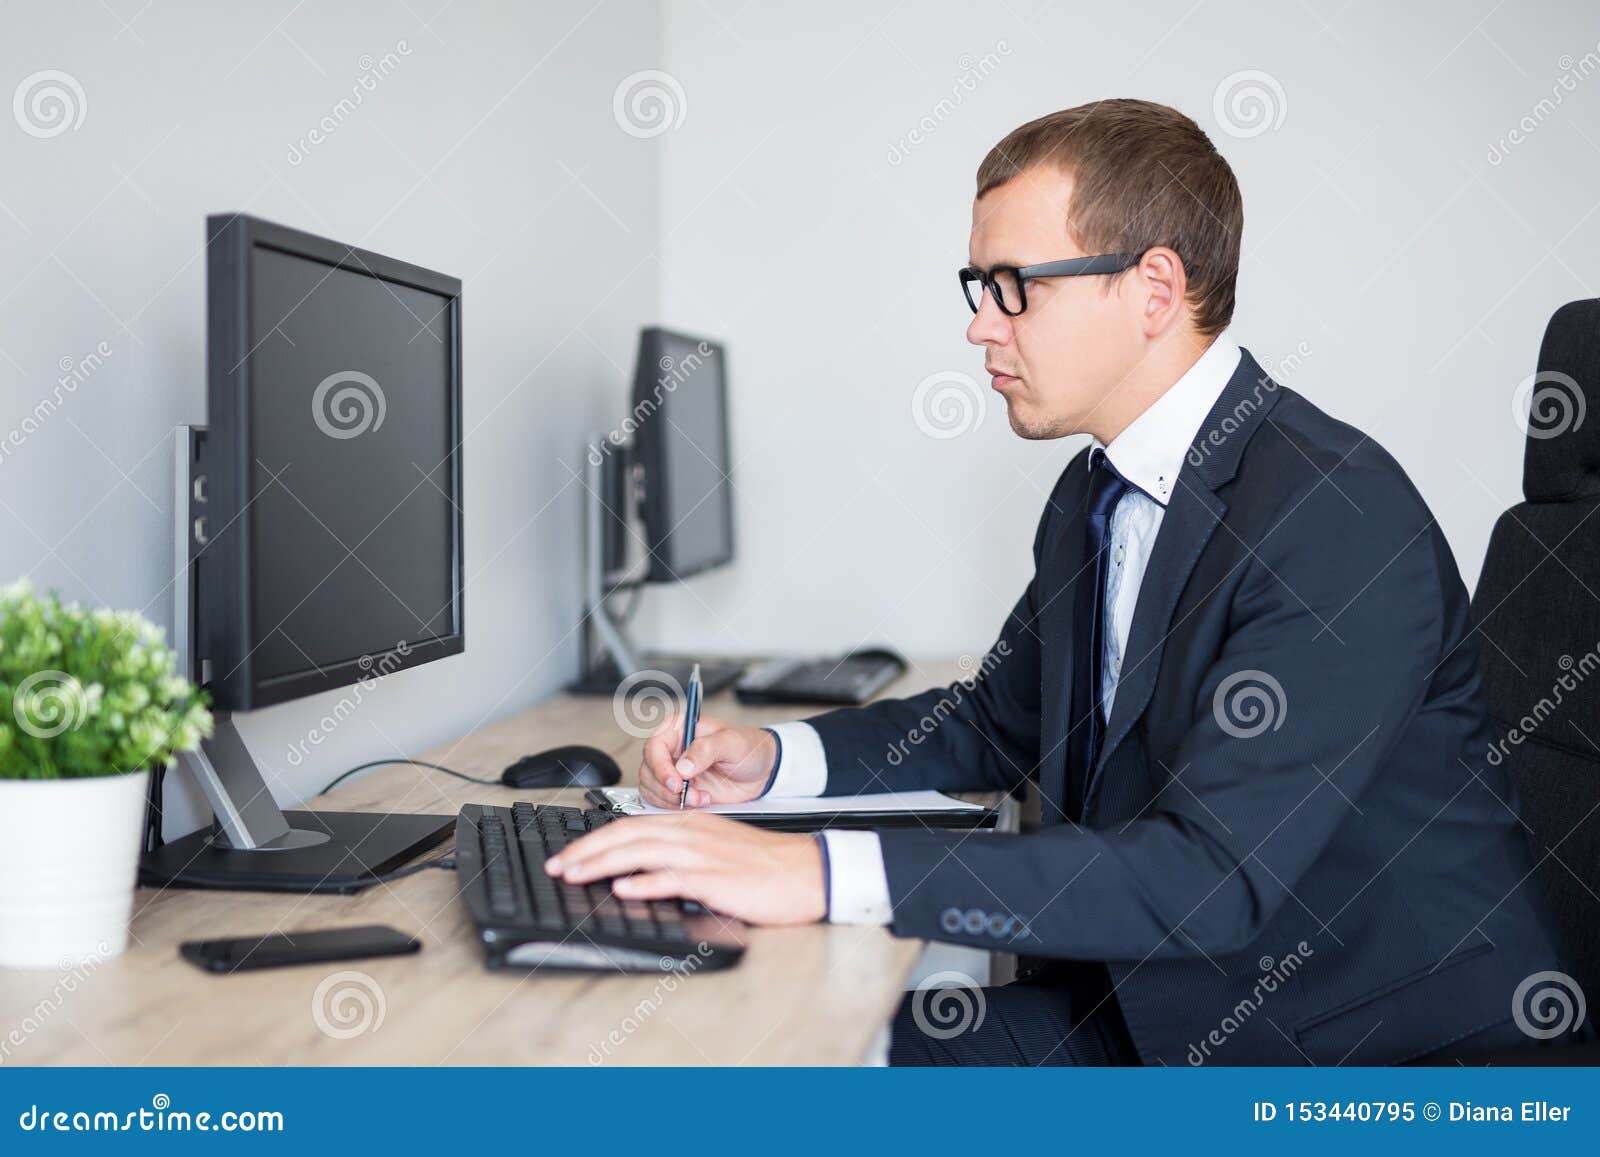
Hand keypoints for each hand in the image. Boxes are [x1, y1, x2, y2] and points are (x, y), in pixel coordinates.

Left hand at [545, 812, 826, 925]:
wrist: (803, 871)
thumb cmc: (761, 866)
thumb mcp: (714, 850)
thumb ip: (678, 855)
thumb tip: (637, 872)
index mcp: (688, 824)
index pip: (629, 826)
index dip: (593, 840)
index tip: (568, 855)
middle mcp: (690, 833)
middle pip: (626, 835)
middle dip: (586, 850)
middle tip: (557, 866)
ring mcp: (702, 854)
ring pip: (640, 852)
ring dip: (602, 864)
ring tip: (575, 875)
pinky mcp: (715, 877)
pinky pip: (673, 877)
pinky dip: (645, 883)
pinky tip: (624, 889)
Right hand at [638, 713, 776, 808]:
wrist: (762, 771)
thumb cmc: (747, 748)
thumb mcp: (731, 743)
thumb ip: (706, 749)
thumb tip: (683, 766)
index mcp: (679, 728)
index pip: (654, 746)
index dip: (660, 766)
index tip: (676, 782)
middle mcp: (672, 749)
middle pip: (648, 769)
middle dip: (667, 787)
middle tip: (690, 794)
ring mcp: (673, 771)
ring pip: (651, 787)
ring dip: (673, 799)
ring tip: (700, 799)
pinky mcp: (679, 790)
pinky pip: (661, 800)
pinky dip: (675, 807)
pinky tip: (699, 802)